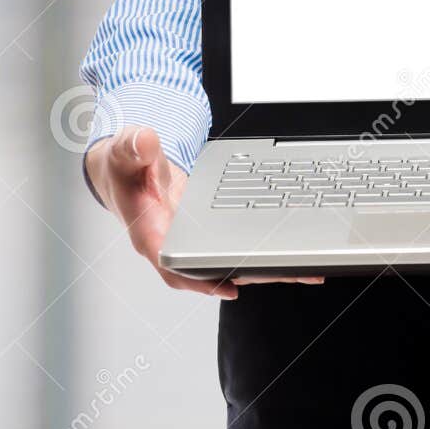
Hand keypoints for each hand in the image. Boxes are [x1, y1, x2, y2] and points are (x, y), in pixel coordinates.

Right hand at [85, 126, 324, 300]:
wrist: (127, 168)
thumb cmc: (125, 165)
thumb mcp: (126, 150)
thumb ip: (135, 147)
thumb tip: (147, 142)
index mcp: (150, 229)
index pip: (173, 263)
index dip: (200, 279)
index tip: (228, 285)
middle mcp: (173, 241)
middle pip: (213, 268)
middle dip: (252, 274)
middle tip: (291, 273)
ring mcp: (191, 238)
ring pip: (229, 261)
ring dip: (264, 267)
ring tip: (305, 270)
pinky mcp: (205, 229)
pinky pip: (233, 244)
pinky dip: (258, 249)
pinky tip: (286, 250)